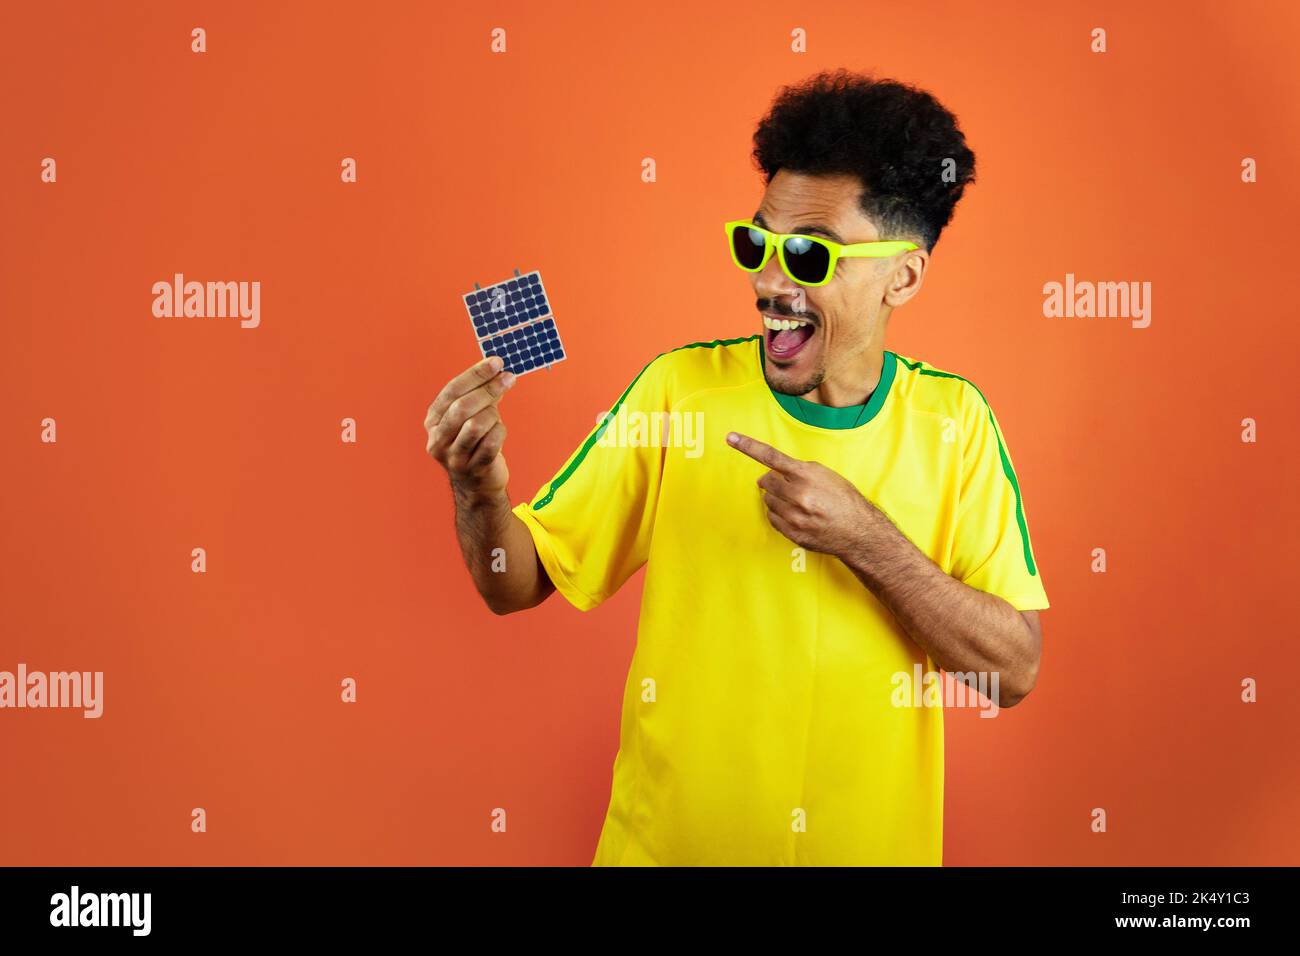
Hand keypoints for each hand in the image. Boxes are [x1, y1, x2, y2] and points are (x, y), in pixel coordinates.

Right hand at [426, 356, 516, 500]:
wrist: (478, 485)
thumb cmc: (475, 443)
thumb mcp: (473, 416)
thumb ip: (481, 394)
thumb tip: (498, 369)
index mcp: (433, 421)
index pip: (452, 391)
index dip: (475, 374)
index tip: (496, 362)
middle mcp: (437, 439)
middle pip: (462, 407)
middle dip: (488, 389)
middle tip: (508, 379)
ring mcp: (453, 457)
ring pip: (476, 425)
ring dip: (493, 415)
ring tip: (497, 417)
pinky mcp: (473, 470)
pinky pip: (491, 443)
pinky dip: (500, 433)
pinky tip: (500, 432)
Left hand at [727, 431, 879, 557]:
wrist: (858, 530)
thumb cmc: (843, 499)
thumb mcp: (825, 474)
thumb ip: (797, 470)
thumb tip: (769, 473)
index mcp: (806, 475)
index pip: (771, 456)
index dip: (748, 446)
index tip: (730, 438)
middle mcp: (797, 494)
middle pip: (766, 482)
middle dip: (773, 482)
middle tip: (788, 486)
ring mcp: (793, 515)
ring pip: (767, 500)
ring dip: (776, 498)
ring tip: (797, 502)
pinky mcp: (791, 532)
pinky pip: (771, 517)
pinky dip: (778, 514)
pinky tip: (795, 514)